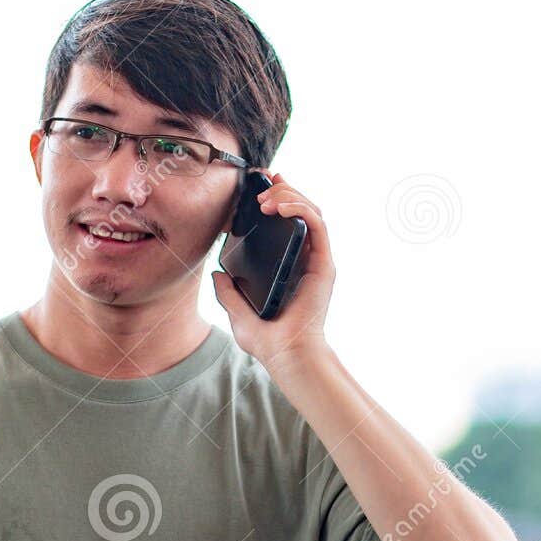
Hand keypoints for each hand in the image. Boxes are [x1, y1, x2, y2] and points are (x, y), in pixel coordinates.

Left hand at [211, 170, 334, 377]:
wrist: (286, 355)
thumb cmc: (267, 340)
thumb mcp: (237, 312)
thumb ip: (228, 292)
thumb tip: (217, 274)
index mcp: (290, 265)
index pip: (289, 221)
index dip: (279, 197)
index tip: (260, 185)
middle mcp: (306, 258)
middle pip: (302, 209)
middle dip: (283, 189)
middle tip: (261, 185)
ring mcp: (317, 260)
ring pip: (312, 211)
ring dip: (289, 196)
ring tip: (266, 198)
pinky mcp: (323, 264)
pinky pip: (317, 226)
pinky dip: (300, 209)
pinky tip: (279, 208)